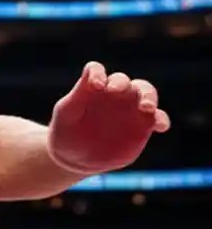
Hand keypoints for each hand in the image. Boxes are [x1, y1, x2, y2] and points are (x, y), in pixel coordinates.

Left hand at [48, 62, 170, 173]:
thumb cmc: (67, 131)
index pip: (96, 71)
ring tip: (146, 108)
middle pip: (125, 81)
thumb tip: (92, 72)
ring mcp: (131, 108)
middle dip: (122, 83)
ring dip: (148, 97)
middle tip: (116, 90)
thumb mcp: (68, 113)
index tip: (95, 85)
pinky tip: (160, 126)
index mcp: (93, 86)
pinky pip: (158, 118)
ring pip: (146, 94)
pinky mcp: (144, 125)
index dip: (97, 73)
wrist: (76, 157)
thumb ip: (80, 93)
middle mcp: (115, 93)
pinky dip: (161, 119)